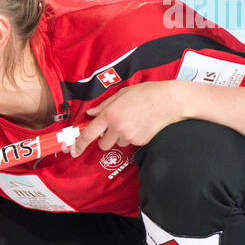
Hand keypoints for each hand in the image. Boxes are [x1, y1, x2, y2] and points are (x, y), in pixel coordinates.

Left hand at [71, 81, 186, 156]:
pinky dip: (132, 137)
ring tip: (132, 121)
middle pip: (103, 144)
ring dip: (120, 136)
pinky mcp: (140, 142)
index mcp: (110, 114)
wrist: (170, 101)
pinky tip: (140, 124)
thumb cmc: (146, 93)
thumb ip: (103, 105)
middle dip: (105, 138)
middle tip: (114, 127)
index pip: (88, 134)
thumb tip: (91, 113)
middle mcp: (117, 127)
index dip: (79, 144)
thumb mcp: (121, 94)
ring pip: (118, 143)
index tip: (74, 151)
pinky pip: (130, 143)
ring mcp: (130, 136)